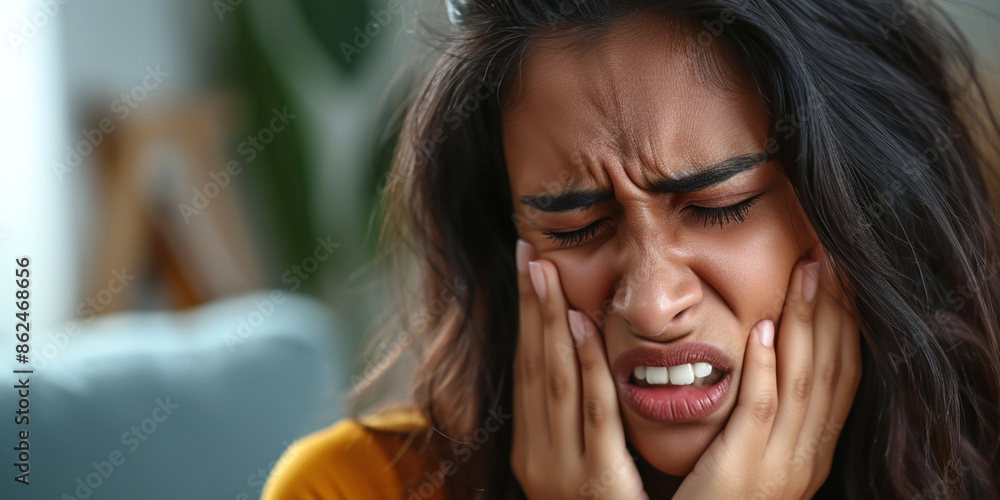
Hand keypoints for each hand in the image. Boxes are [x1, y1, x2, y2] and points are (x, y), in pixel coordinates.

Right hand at [510, 239, 647, 499]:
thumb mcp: (583, 468)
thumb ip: (581, 427)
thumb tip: (584, 365)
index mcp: (535, 451)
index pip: (529, 371)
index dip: (528, 319)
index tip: (528, 270)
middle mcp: (539, 457)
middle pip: (534, 367)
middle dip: (530, 308)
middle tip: (528, 254)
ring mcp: (562, 470)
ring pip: (554, 381)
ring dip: (549, 322)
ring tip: (544, 273)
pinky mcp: (596, 484)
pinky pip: (591, 414)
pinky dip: (584, 367)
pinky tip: (581, 326)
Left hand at [673, 248, 861, 498]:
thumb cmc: (722, 497)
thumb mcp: (758, 451)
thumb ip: (767, 409)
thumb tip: (765, 349)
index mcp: (813, 448)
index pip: (841, 375)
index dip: (845, 324)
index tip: (840, 277)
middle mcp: (807, 453)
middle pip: (831, 369)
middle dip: (834, 311)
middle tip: (829, 258)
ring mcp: (780, 462)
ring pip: (804, 382)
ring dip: (806, 324)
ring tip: (807, 275)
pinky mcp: (743, 468)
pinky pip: (761, 410)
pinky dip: (765, 368)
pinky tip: (762, 332)